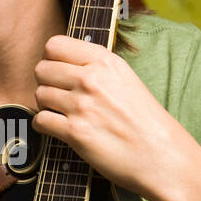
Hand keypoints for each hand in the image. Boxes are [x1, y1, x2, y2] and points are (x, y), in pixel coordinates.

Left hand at [31, 33, 200, 200]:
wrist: (161, 155)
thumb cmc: (146, 121)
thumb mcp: (126, 78)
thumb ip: (96, 67)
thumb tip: (66, 64)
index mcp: (105, 61)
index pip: (55, 45)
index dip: (51, 59)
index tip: (58, 71)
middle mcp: (91, 79)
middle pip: (41, 69)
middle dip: (46, 82)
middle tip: (58, 95)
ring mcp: (81, 105)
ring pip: (39, 94)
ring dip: (45, 105)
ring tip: (62, 113)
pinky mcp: (75, 132)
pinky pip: (40, 121)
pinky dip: (44, 126)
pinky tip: (58, 129)